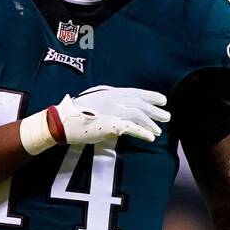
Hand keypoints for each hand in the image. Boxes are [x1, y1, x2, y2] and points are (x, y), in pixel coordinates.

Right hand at [20, 85, 168, 154]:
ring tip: (160, 130)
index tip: (162, 99)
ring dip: (151, 123)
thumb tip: (118, 110)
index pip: (136, 93)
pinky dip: (143, 133)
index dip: (151, 96)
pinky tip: (151, 137)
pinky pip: (132, 128)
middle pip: (140, 103)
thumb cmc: (75, 113)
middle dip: (155, 110)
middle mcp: (114, 99)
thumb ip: (108, 104)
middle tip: (167, 116)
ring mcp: (113, 111)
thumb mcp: (94, 102)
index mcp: (111, 93)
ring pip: (139, 115)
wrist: (62, 120)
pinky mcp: (111, 124)